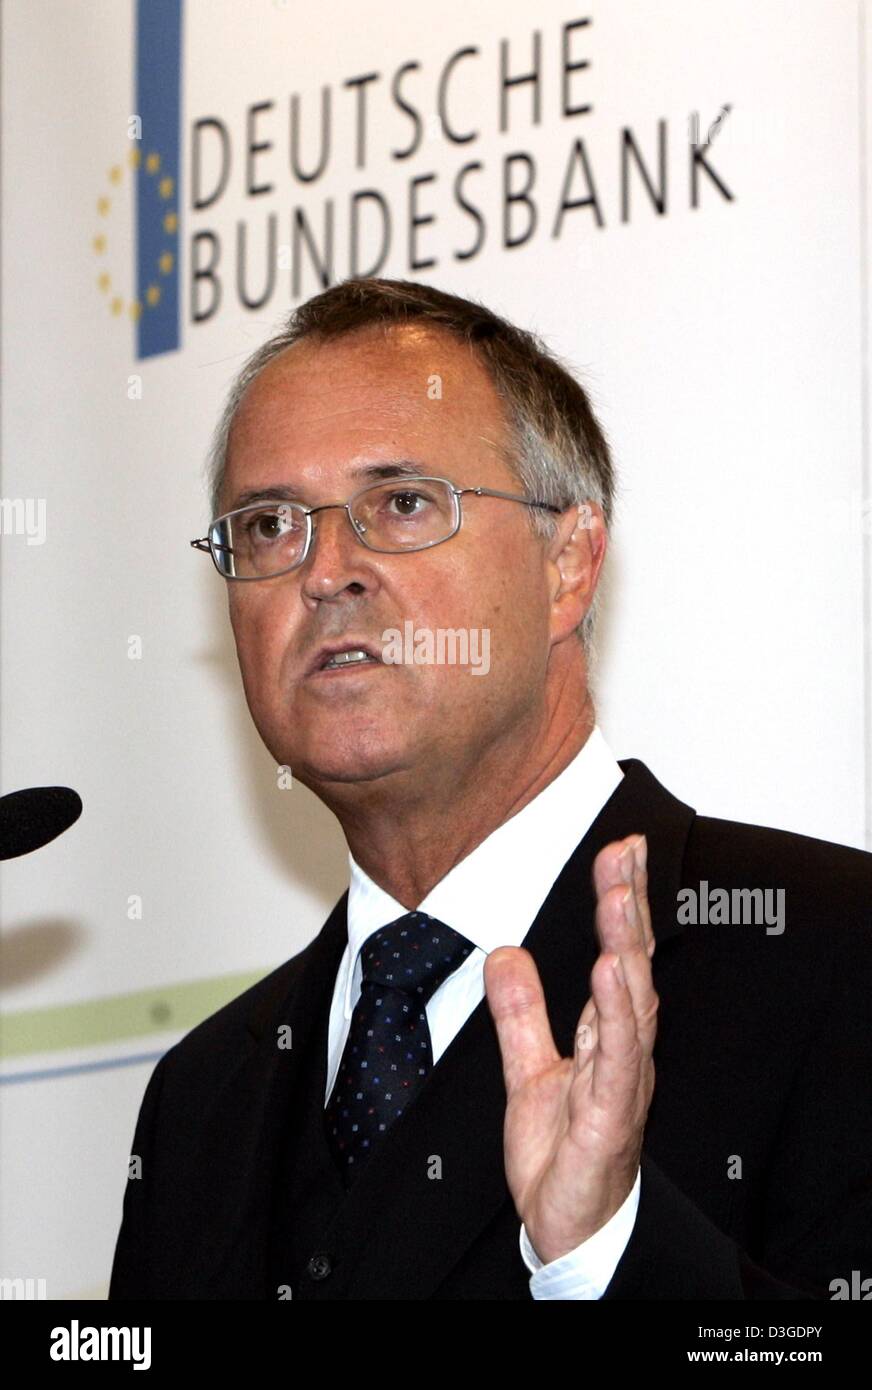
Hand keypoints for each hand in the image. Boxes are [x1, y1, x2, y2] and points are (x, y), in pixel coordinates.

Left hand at [483, 833, 656, 1264]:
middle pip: (632, 964)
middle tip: (627, 850)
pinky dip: (616, 1011)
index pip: (617, 954)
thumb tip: (504, 953)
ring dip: (626, 945)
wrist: (568, 1226)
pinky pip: (616, 1056)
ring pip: (632, 1002)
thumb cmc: (563, 1154)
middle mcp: (623, 1049)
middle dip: (629, 905)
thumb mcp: (528, 1069)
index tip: (620, 851)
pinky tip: (610, 971)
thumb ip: (520, 1013)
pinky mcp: (611, 1113)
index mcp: (605, 1034)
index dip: (620, 903)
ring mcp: (622, 1079)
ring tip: (618, 896)